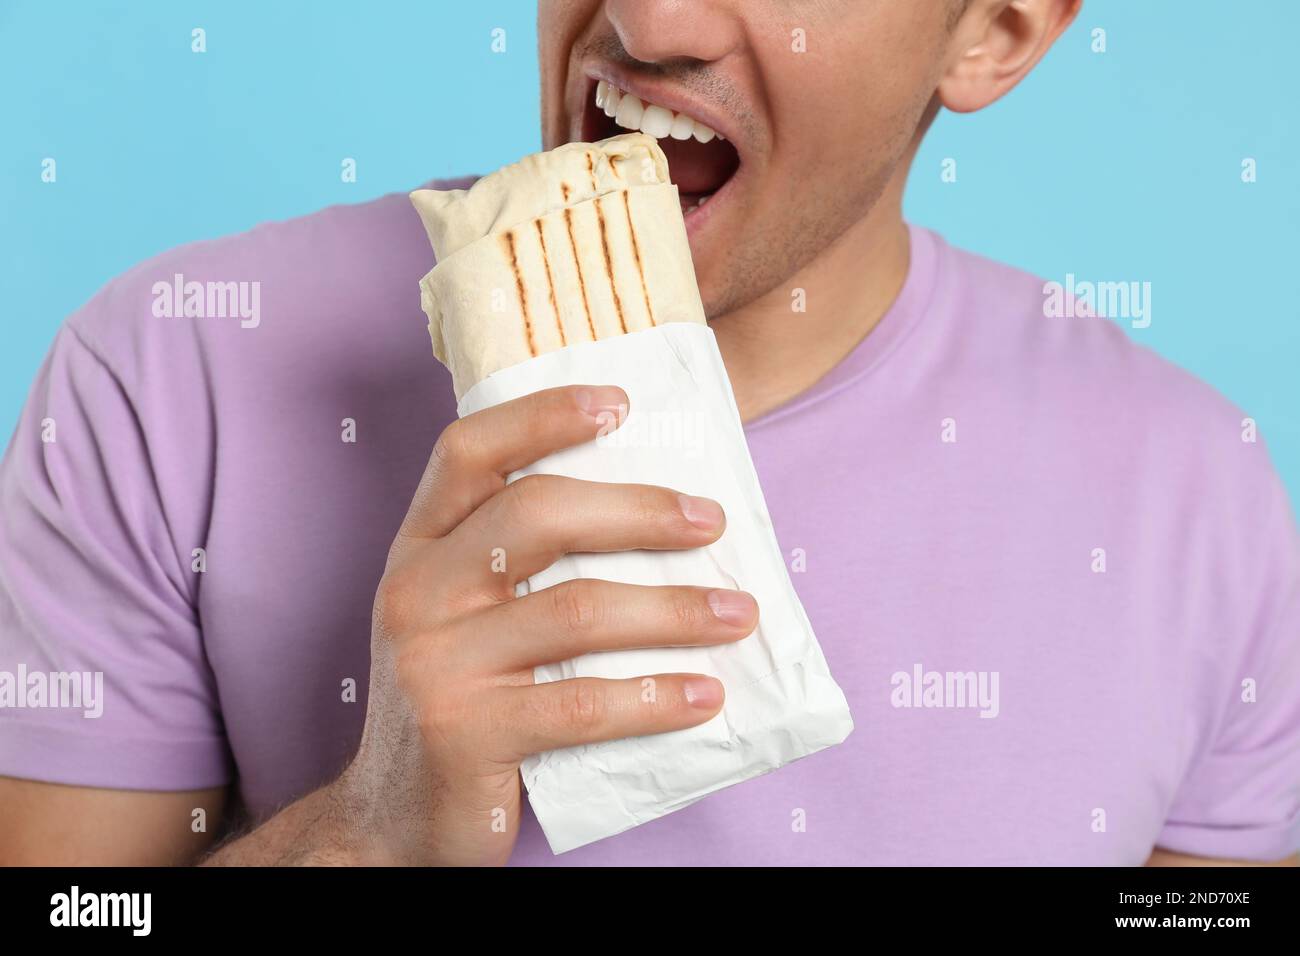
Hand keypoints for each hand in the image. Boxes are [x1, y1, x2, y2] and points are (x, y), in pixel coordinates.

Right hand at [335, 385, 757, 864]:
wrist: (393, 816)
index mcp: (418, 549)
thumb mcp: (462, 616)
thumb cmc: (457, 699)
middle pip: (534, 513)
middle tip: (711, 522)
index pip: (468, 451)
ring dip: (675, 609)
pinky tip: (705, 695)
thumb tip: (655, 517)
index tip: (620, 404)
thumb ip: (518, 564)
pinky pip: (582, 704)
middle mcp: (416, 592)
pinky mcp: (466, 734)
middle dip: (639, 511)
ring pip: (576, 609)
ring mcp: (435, 663)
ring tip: (737, 613)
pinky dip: (656, 697)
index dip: (543, 416)